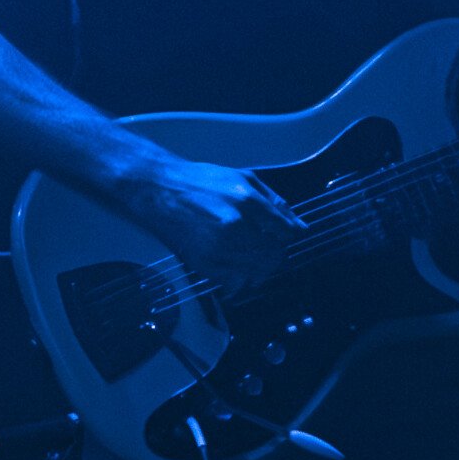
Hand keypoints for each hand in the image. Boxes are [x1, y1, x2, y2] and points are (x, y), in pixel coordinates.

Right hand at [124, 154, 305, 296]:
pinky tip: (235, 262)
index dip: (291, 235)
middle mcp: (235, 226)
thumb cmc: (200, 181)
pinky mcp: (204, 264)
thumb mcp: (243, 177)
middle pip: (274, 255)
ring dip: (260, 266)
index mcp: (247, 201)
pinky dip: (241, 277)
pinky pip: (236, 282)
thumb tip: (297, 222)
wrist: (160, 189)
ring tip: (250, 252)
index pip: (286, 232)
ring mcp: (219, 248)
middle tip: (269, 244)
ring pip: (258, 271)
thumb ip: (273, 201)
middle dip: (276, 251)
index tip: (289, 236)